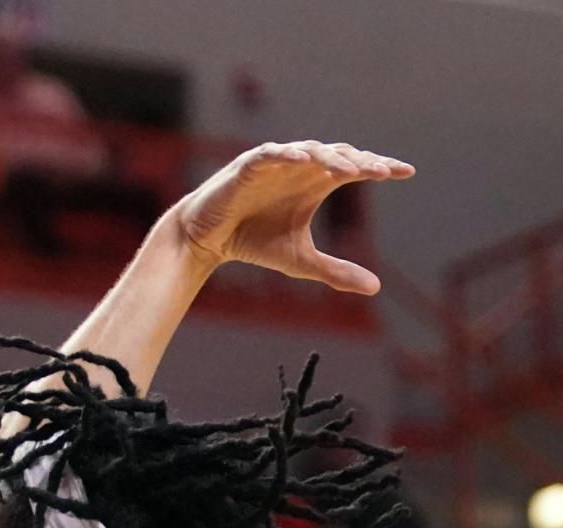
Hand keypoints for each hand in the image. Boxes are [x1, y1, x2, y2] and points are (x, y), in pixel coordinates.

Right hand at [167, 140, 413, 294]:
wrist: (207, 240)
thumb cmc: (253, 242)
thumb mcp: (299, 261)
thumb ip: (335, 271)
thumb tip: (376, 289)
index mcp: (315, 183)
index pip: (354, 167)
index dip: (380, 167)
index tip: (407, 172)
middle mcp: (300, 168)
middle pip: (338, 155)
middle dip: (360, 162)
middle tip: (383, 173)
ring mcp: (275, 163)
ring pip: (309, 150)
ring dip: (329, 157)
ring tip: (348, 169)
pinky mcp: (247, 166)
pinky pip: (270, 154)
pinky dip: (286, 155)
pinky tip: (304, 160)